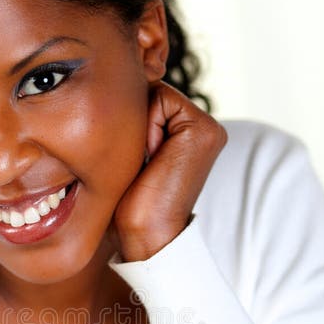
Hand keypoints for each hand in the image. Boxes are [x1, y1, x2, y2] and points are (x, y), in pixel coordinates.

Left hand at [113, 82, 227, 261]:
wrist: (145, 236)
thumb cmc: (128, 204)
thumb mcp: (127, 154)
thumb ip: (132, 120)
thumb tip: (115, 87)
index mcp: (187, 132)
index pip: (144, 96)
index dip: (126, 122)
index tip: (134, 160)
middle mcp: (202, 126)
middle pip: (148, 91)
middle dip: (132, 120)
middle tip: (139, 163)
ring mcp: (208, 127)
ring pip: (152, 93)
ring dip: (137, 125)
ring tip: (145, 162)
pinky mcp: (205, 129)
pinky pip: (160, 99)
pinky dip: (146, 127)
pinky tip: (152, 158)